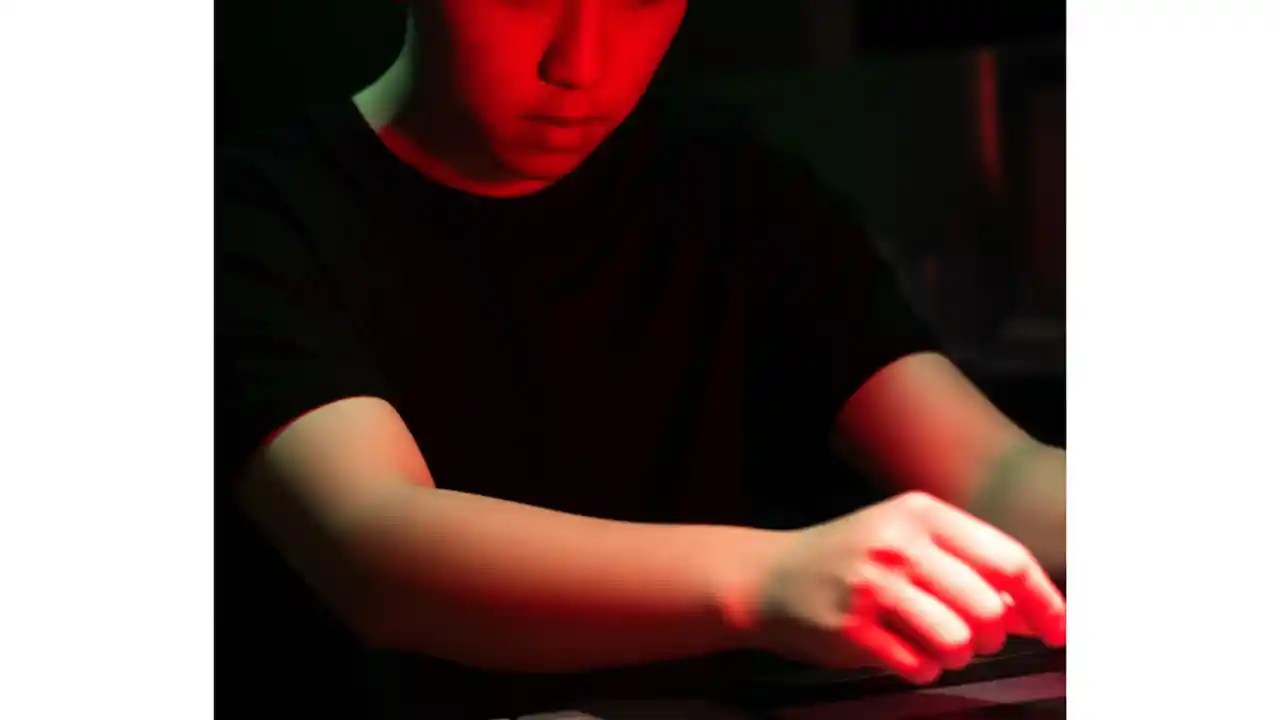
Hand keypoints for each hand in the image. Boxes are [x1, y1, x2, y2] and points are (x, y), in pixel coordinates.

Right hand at [744, 491, 1065, 683]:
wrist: (768, 578)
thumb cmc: (851, 560)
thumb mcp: (907, 540)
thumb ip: (968, 567)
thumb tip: (1035, 612)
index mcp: (921, 514)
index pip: (1007, 559)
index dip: (1044, 600)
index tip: (1061, 629)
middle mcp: (898, 543)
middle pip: (989, 607)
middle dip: (993, 635)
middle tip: (973, 636)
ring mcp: (872, 586)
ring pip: (958, 640)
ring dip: (958, 654)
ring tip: (937, 644)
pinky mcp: (851, 629)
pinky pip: (919, 665)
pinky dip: (923, 667)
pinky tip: (904, 651)